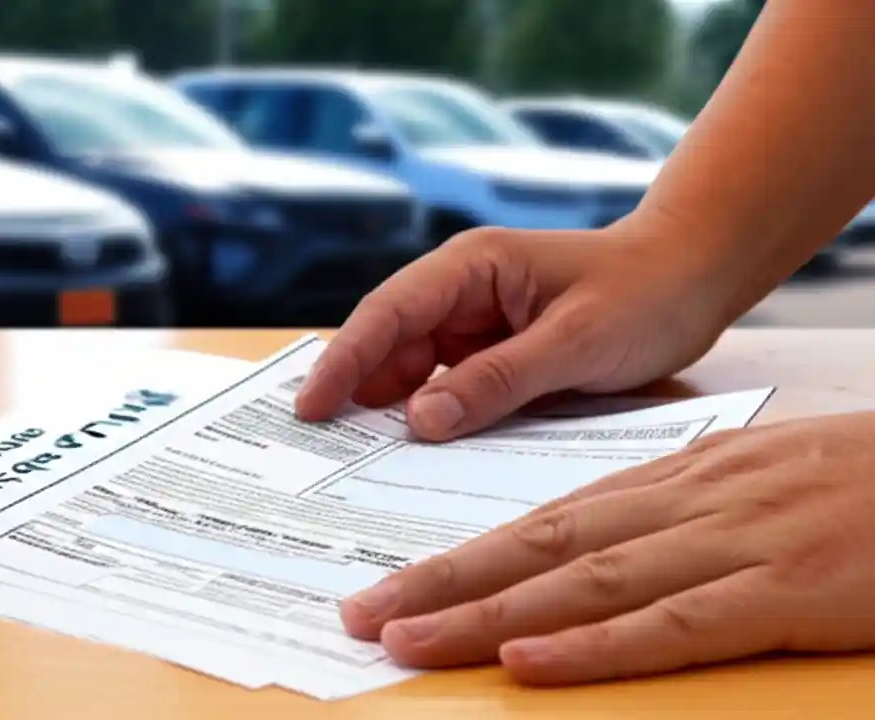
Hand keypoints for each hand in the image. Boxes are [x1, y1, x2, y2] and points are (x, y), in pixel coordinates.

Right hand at [295, 215, 736, 440]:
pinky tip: (416, 455)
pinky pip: (448, 391)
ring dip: (390, 412)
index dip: (344, 360)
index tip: (310, 408)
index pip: (389, 313)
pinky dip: (432, 420)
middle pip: (389, 346)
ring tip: (355, 462)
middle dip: (355, 393)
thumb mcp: (575, 341)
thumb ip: (497, 380)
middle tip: (317, 450)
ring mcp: (474, 326)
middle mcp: (461, 293)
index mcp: (471, 266)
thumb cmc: (644, 292)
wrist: (695, 279)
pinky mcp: (493, 356)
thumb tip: (418, 422)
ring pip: (413, 374)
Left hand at [339, 413, 874, 684]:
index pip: (546, 518)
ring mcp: (735, 543)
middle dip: (444, 581)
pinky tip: (530, 659)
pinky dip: (595, 644)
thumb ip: (680, 507)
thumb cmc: (863, 481)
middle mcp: (687, 503)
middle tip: (364, 613)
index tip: (396, 582)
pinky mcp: (788, 591)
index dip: (464, 553)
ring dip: (486, 611)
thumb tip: (603, 537)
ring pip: (584, 581)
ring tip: (409, 637)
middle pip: (540, 545)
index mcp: (678, 479)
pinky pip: (675, 622)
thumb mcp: (759, 479)